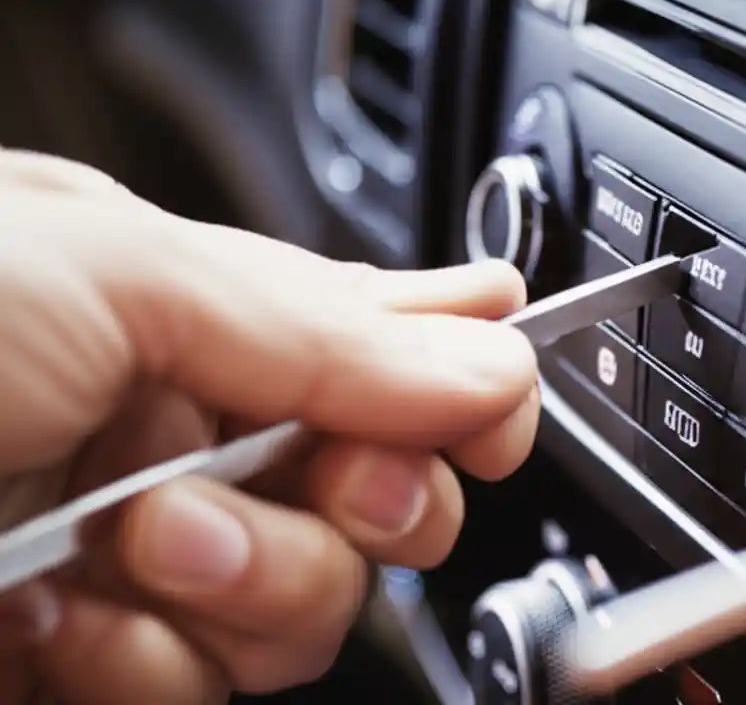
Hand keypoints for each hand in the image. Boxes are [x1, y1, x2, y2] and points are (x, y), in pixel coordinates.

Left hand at [0, 149, 539, 702]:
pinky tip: (60, 615)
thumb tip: (493, 361)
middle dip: (376, 500)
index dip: (468, 391)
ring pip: (310, 608)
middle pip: (381, 497)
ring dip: (246, 581)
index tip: (494, 427)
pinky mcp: (99, 657)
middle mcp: (184, 434)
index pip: (387, 352)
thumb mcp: (114, 273)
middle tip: (343, 481)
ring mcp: (148, 556)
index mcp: (195, 313)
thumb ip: (322, 326)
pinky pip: (203, 688)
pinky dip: (145, 665)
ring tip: (142, 537)